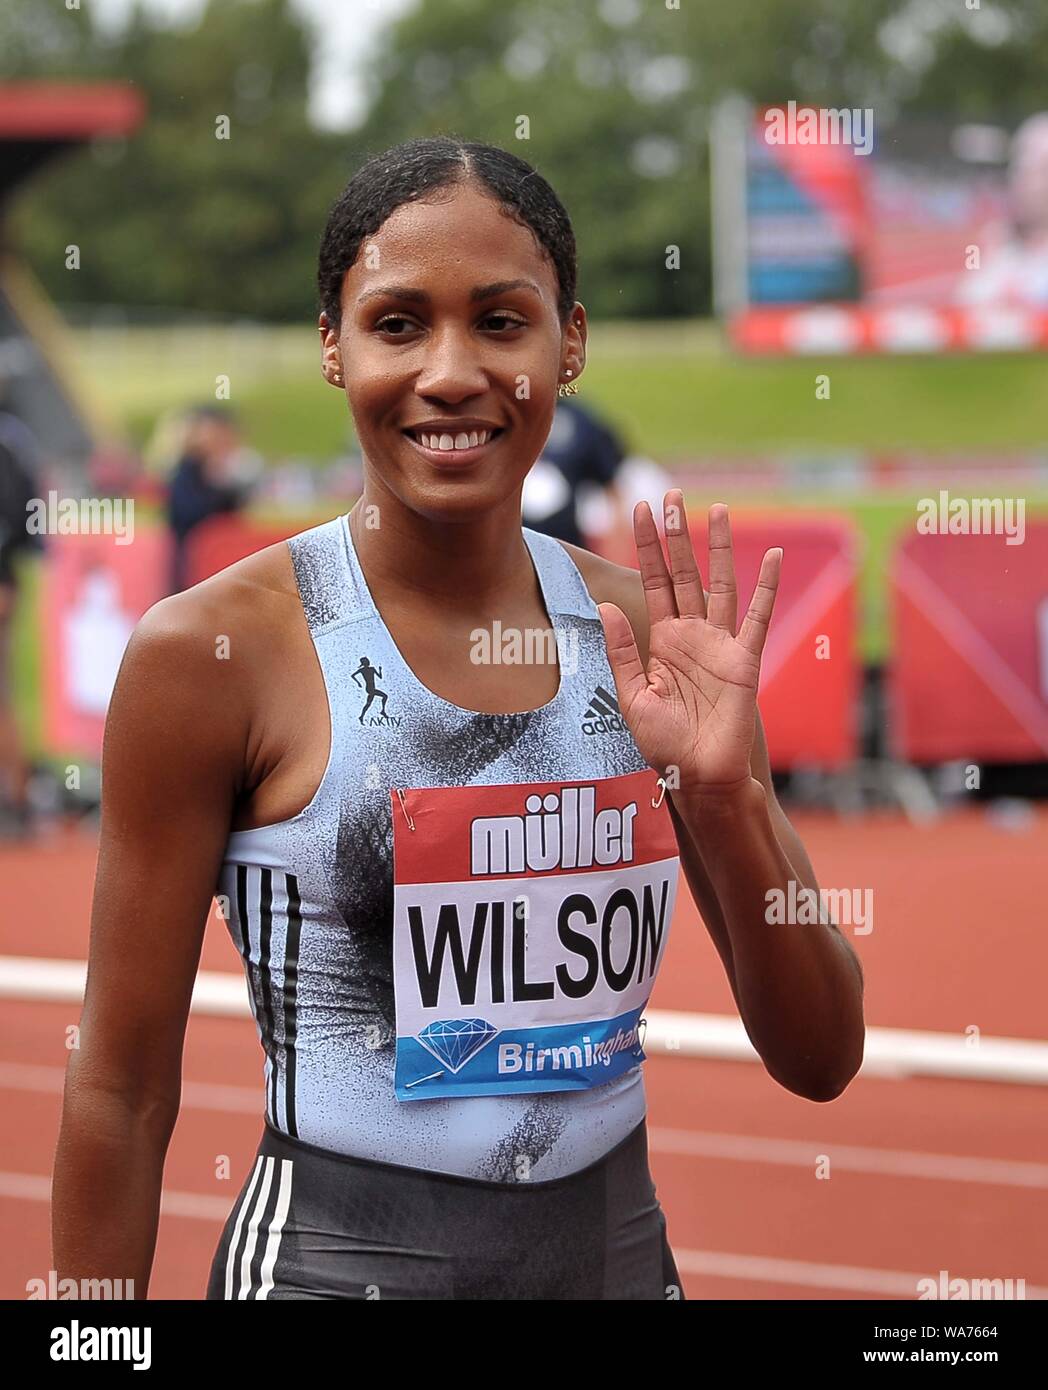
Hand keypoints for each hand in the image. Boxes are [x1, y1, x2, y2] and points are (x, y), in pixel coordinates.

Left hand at [597, 492, 780, 794]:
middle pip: (683, 573)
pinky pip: (758, 618)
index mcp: (662, 642)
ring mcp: (721, 645)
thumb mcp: (631, 697)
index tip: (639, 509)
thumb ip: (621, 651)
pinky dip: (767, 587)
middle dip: (676, 535)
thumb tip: (605, 606)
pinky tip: (773, 556)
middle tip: (670, 494)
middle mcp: (692, 636)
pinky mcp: (745, 661)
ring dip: (719, 547)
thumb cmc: (665, 746)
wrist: (698, 777)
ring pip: (721, 584)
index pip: (652, 582)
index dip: (647, 547)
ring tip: (716, 508)